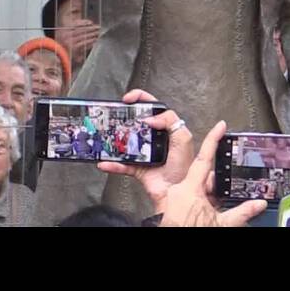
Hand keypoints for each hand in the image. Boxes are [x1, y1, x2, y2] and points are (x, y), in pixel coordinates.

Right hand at [97, 90, 193, 214]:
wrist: (177, 191)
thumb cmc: (184, 168)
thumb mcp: (183, 139)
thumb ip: (170, 121)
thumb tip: (151, 118)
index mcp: (167, 129)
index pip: (153, 108)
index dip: (141, 99)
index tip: (129, 98)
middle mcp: (154, 139)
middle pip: (136, 122)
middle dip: (124, 116)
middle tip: (115, 113)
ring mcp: (144, 153)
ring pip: (125, 143)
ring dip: (114, 140)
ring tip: (107, 136)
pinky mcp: (137, 168)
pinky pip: (121, 165)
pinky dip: (112, 164)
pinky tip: (106, 162)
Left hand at [159, 121, 266, 227]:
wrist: (174, 243)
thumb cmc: (191, 230)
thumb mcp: (222, 224)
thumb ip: (241, 212)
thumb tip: (259, 204)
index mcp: (189, 189)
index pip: (204, 159)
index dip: (213, 140)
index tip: (220, 125)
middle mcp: (178, 190)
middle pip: (201, 177)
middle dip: (214, 183)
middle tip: (221, 194)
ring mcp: (173, 199)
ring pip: (195, 189)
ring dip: (207, 195)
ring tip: (214, 207)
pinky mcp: (170, 207)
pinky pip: (189, 198)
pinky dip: (200, 202)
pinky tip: (207, 210)